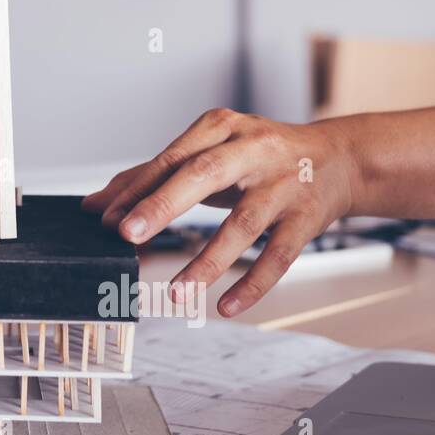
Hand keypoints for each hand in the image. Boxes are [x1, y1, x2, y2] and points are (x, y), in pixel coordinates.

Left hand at [82, 108, 359, 316]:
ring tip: (176, 294)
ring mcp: (282, 185)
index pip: (170, 159)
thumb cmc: (258, 156)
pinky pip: (278, 257)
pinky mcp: (307, 218)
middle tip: (126, 235)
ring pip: (242, 225)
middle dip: (161, 205)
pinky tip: (226, 306)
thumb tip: (96, 205)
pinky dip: (253, 284)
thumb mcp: (208, 151)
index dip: (136, 190)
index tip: (103, 218)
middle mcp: (252, 150)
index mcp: (220, 128)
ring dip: (207, 262)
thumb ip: (154, 176)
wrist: (339, 159)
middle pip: (202, 176)